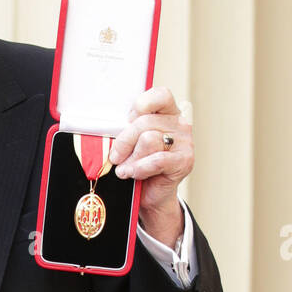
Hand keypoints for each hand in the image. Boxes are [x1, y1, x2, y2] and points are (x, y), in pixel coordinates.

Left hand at [108, 87, 192, 245]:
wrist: (151, 195)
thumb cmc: (138, 165)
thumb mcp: (129, 142)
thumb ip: (125, 130)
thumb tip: (106, 128)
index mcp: (166, 113)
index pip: (159, 95)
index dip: (140, 106)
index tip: (127, 120)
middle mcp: (179, 124)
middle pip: (144, 122)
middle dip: (124, 141)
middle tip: (115, 157)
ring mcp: (184, 142)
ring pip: (148, 140)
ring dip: (131, 158)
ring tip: (125, 169)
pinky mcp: (185, 161)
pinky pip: (157, 160)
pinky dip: (140, 168)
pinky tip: (133, 174)